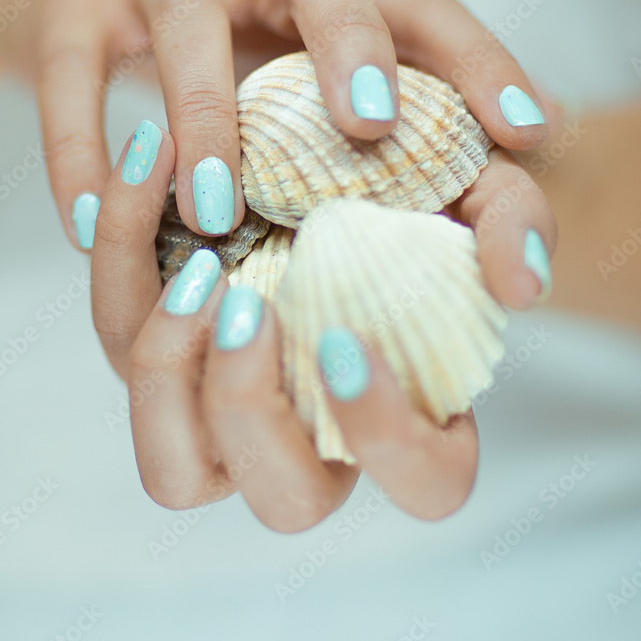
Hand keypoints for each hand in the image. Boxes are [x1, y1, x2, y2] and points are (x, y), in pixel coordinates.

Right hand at [0, 0, 553, 308]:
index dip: (480, 61)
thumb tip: (427, 242)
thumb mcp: (273, 88)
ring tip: (213, 211)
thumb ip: (334, 148)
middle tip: (371, 125)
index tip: (527, 133)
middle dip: (353, 43)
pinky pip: (72, 75)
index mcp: (319, 8)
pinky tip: (88, 224)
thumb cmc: (196, 64)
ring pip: (189, 23)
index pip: (418, 10)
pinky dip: (79, 151)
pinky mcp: (68, 12)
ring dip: (203, 116)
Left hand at [91, 127, 479, 529]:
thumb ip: (513, 220)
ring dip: (168, 366)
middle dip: (252, 409)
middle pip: (285, 499)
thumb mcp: (473, 178)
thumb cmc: (410, 179)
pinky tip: (150, 169)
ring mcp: (227, 406)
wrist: (326, 140)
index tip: (346, 339)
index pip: (424, 480)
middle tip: (247, 302)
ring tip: (196, 257)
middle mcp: (315, 431)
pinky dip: (119, 259)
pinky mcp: (163, 350)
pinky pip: (118, 337)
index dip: (389, 434)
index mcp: (408, 412)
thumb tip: (522, 283)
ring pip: (172, 465)